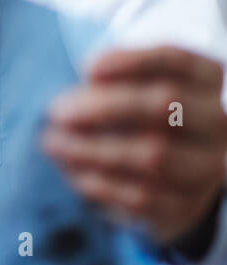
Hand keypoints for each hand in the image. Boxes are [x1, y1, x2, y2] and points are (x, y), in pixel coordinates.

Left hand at [40, 45, 226, 246]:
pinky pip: (144, 196)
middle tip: (57, 112)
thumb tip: (79, 93)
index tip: (85, 68)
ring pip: (154, 154)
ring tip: (54, 143)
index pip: (176, 60)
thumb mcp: (125, 85)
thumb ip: (107, 80)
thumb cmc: (132, 111)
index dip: (131, 61)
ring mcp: (209, 166)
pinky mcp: (187, 205)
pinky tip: (72, 171)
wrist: (160, 172)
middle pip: (166, 104)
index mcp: (205, 79)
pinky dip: (101, 183)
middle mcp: (217, 121)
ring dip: (94, 149)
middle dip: (105, 106)